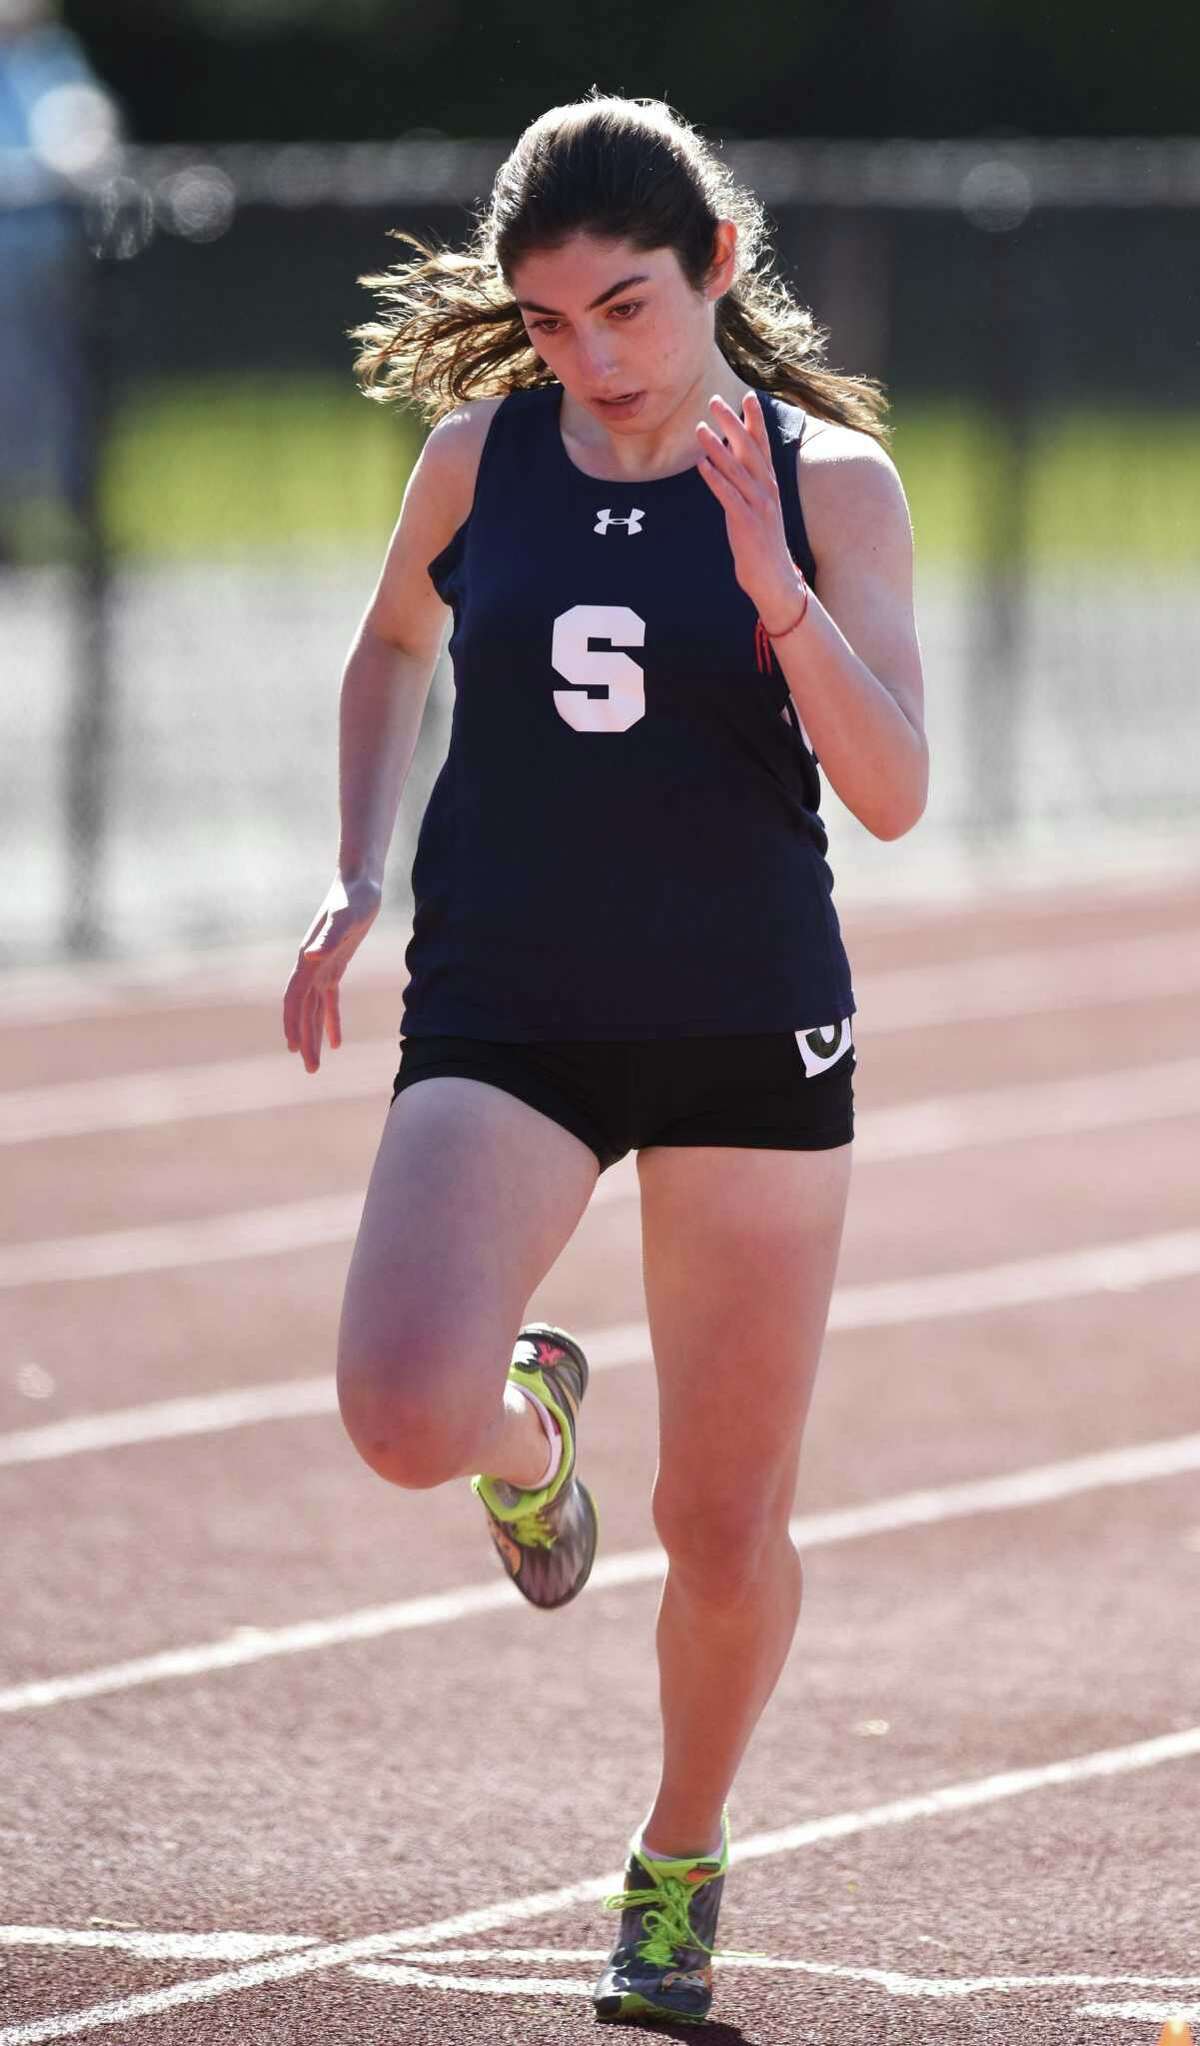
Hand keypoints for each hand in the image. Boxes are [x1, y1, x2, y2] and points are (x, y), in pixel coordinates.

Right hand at [282, 873, 380, 1073]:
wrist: (360, 881)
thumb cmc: (354, 898)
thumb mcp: (347, 918)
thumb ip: (329, 938)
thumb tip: (310, 956)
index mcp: (308, 959)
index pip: (295, 999)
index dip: (293, 1025)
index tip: (296, 1050)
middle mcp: (310, 965)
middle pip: (302, 1010)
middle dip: (304, 1039)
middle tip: (311, 1070)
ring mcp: (321, 967)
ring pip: (313, 1009)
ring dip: (313, 1035)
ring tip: (316, 1062)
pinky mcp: (335, 966)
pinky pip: (329, 1000)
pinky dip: (331, 1021)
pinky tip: (336, 1042)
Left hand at [695, 391, 803, 630]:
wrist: (773, 576)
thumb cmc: (761, 541)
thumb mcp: (757, 506)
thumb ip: (747, 482)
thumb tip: (732, 460)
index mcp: (769, 484)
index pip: (762, 445)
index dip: (755, 420)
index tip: (748, 396)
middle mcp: (766, 490)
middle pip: (749, 449)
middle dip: (732, 423)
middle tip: (715, 401)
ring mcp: (758, 505)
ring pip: (736, 470)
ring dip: (717, 447)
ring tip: (700, 428)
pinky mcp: (746, 522)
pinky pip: (728, 496)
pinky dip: (715, 479)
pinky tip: (701, 465)